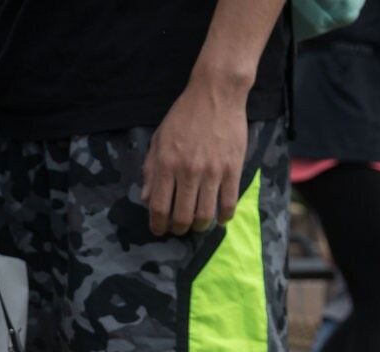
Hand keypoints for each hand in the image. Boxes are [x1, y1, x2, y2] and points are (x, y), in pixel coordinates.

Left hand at [142, 76, 247, 234]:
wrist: (216, 94)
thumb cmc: (184, 116)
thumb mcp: (159, 139)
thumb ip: (151, 170)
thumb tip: (146, 198)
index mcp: (167, 164)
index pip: (159, 207)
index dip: (158, 225)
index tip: (159, 229)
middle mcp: (188, 171)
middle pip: (182, 216)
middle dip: (178, 229)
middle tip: (179, 228)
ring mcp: (212, 171)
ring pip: (205, 214)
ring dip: (200, 226)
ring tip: (198, 224)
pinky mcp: (233, 168)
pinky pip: (229, 203)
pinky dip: (223, 217)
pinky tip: (220, 218)